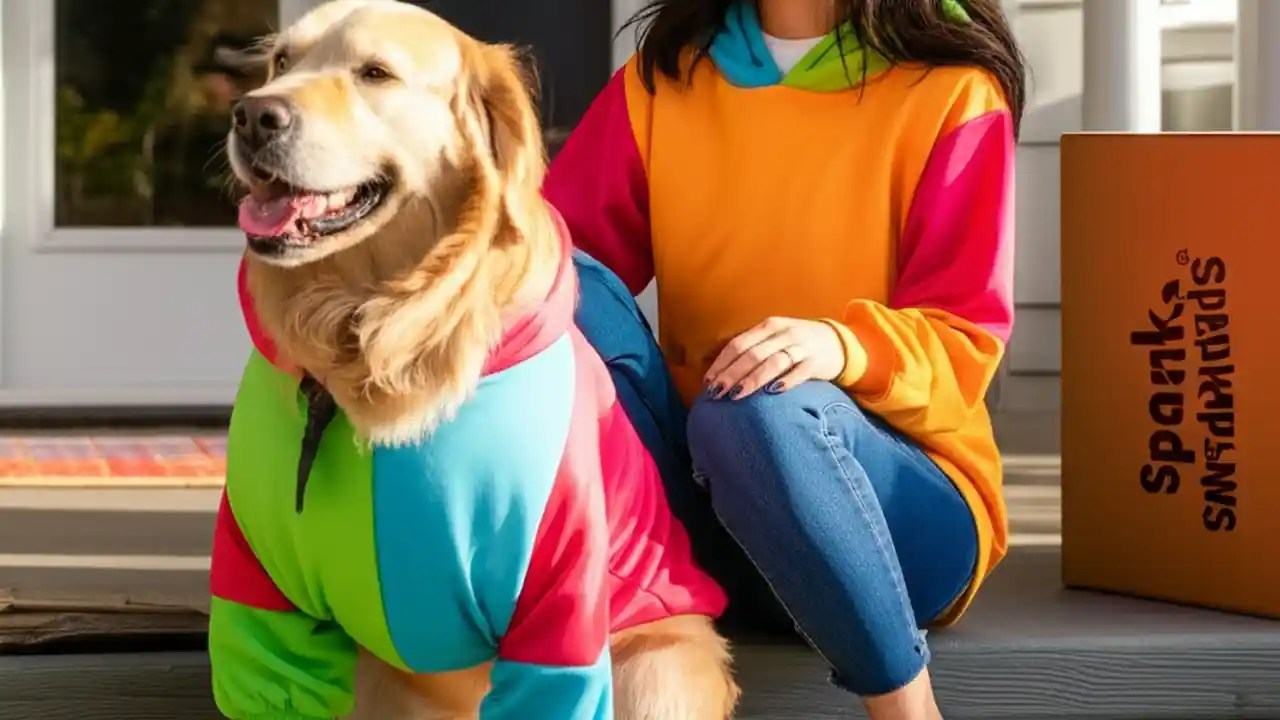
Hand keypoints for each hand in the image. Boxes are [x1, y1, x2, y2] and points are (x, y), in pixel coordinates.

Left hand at [704, 317, 845, 399]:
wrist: (839, 342)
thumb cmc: (797, 344)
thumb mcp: (775, 337)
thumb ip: (752, 348)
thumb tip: (720, 373)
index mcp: (769, 326)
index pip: (738, 344)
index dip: (721, 363)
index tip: (708, 382)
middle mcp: (784, 334)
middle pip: (752, 354)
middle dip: (731, 374)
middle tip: (716, 393)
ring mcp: (801, 347)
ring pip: (772, 362)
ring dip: (752, 379)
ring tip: (737, 395)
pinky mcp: (817, 363)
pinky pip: (800, 372)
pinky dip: (786, 381)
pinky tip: (772, 392)